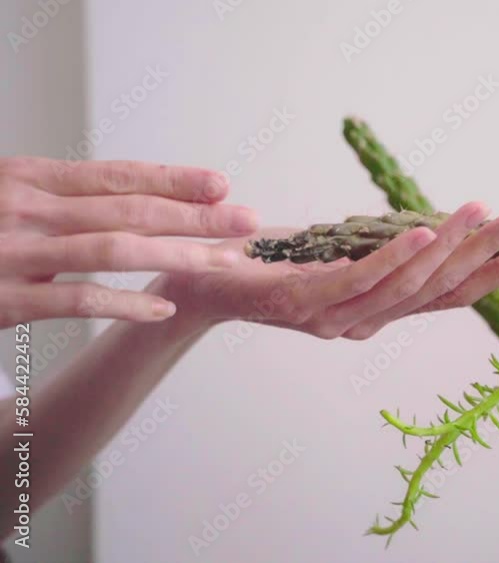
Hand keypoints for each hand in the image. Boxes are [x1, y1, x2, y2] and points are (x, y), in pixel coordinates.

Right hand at [0, 157, 257, 327]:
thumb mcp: (8, 196)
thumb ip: (62, 198)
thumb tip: (138, 200)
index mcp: (29, 177)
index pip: (117, 174)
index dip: (174, 179)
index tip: (222, 183)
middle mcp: (25, 208)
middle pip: (128, 208)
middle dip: (195, 216)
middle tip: (246, 220)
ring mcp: (14, 253)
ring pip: (112, 249)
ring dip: (176, 255)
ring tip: (223, 261)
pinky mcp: (3, 300)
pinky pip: (75, 300)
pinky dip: (124, 304)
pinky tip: (163, 309)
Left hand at [156, 202, 498, 339]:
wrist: (199, 282)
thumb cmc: (271, 263)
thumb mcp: (337, 256)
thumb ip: (381, 254)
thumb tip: (431, 227)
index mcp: (377, 316)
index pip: (448, 298)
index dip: (493, 276)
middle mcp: (364, 325)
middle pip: (438, 291)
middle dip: (486, 256)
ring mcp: (335, 318)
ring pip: (406, 285)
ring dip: (448, 246)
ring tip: (480, 211)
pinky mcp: (305, 302)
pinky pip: (360, 280)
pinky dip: (396, 257)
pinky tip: (424, 230)